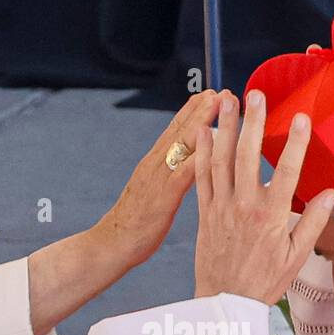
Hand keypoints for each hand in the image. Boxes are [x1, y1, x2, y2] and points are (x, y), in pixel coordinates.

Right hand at [98, 89, 220, 268]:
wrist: (111, 244)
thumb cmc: (135, 226)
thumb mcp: (154, 196)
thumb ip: (168, 182)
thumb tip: (185, 173)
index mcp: (153, 164)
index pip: (175, 131)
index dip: (194, 111)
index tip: (212, 94)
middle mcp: (155, 164)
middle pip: (181, 129)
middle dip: (202, 107)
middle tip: (223, 90)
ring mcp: (158, 178)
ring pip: (183, 142)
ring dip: (203, 120)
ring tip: (220, 102)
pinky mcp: (163, 197)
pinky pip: (184, 172)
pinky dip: (199, 154)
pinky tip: (213, 143)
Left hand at [193, 90, 333, 303]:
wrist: (225, 304)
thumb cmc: (264, 283)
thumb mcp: (297, 258)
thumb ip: (312, 223)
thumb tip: (331, 194)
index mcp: (272, 217)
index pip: (289, 172)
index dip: (296, 142)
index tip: (302, 117)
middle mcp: (245, 207)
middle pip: (249, 156)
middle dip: (254, 122)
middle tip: (256, 94)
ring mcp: (222, 208)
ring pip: (222, 160)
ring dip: (226, 127)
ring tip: (227, 99)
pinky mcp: (204, 213)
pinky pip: (202, 177)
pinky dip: (202, 152)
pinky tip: (205, 130)